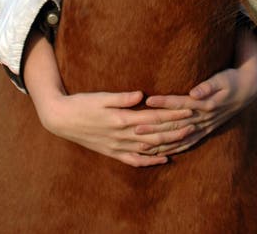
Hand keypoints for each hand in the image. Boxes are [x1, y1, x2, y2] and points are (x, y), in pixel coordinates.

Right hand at [37, 89, 197, 167]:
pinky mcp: (113, 152)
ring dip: (169, 144)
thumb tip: (141, 94)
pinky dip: (151, 161)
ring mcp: (118, 147)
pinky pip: (135, 160)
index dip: (172, 114)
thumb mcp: (101, 97)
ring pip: (149, 149)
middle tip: (196, 123)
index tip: (188, 109)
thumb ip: (122, 98)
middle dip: (177, 129)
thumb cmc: (81, 103)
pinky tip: (164, 158)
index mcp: (121, 119)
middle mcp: (122, 136)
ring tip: (187, 138)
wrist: (61, 119)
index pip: (153, 118)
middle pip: (156, 135)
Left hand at [141, 28, 256, 155]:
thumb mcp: (222, 79)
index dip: (164, 103)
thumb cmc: (230, 81)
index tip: (148, 102)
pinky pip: (186, 144)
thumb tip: (195, 93)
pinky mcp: (204, 131)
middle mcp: (201, 118)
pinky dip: (173, 149)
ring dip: (160, 142)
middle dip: (155, 127)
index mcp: (204, 104)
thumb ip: (208, 86)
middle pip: (175, 124)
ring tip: (140, 145)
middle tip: (135, 128)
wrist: (245, 91)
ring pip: (178, 138)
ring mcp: (203, 127)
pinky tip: (160, 155)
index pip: (179, 104)